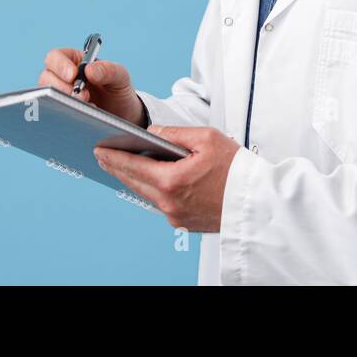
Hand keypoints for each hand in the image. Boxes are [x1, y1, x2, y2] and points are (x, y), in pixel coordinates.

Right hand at [37, 47, 146, 124]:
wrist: (123, 116)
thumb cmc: (118, 91)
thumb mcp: (121, 77)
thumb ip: (109, 70)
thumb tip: (89, 69)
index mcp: (74, 61)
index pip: (55, 57)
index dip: (60, 65)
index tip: (73, 75)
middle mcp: (62, 77)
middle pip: (46, 77)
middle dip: (63, 88)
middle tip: (83, 96)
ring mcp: (59, 96)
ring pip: (48, 97)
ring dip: (65, 102)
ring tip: (88, 107)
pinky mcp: (60, 112)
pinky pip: (54, 113)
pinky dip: (66, 115)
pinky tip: (83, 117)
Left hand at [94, 126, 241, 231]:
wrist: (258, 202)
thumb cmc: (237, 169)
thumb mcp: (207, 138)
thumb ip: (174, 134)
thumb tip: (152, 133)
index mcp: (172, 181)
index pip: (132, 166)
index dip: (113, 157)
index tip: (99, 149)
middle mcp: (169, 203)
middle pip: (134, 183)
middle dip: (117, 168)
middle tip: (103, 155)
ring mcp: (175, 216)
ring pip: (145, 194)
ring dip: (132, 179)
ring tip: (122, 165)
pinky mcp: (183, 223)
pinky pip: (159, 203)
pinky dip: (150, 189)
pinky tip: (147, 179)